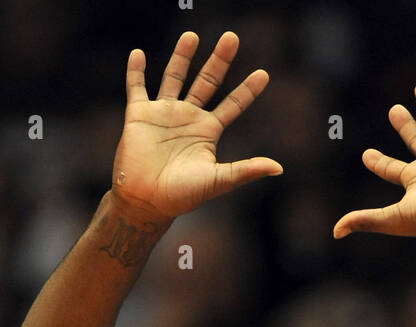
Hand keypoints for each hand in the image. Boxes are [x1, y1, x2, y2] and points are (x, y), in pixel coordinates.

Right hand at [111, 31, 281, 219]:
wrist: (146, 202)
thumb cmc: (182, 196)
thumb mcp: (218, 180)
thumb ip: (246, 170)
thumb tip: (279, 168)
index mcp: (207, 132)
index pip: (232, 105)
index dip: (248, 90)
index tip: (264, 74)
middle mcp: (188, 118)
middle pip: (207, 82)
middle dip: (219, 60)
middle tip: (232, 37)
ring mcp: (163, 114)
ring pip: (174, 77)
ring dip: (182, 56)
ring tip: (192, 35)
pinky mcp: (139, 115)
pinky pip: (136, 87)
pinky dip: (136, 72)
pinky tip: (138, 54)